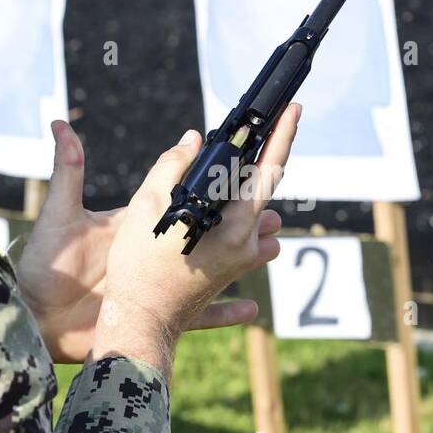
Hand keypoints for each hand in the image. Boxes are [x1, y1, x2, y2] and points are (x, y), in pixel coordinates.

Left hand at [16, 118, 275, 363]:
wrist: (37, 321)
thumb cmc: (43, 268)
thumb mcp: (60, 215)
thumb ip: (67, 168)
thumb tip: (58, 121)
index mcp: (136, 225)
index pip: (181, 199)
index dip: (208, 185)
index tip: (234, 165)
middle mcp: (154, 252)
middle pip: (207, 234)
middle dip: (241, 223)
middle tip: (274, 211)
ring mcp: (159, 285)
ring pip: (212, 271)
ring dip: (242, 260)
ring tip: (273, 247)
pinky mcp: (155, 316)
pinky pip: (200, 317)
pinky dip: (226, 312)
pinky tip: (252, 309)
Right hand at [90, 102, 300, 369]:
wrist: (139, 323)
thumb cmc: (139, 268)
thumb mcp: (146, 208)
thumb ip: (171, 167)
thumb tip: (192, 139)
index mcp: (234, 223)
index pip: (269, 169)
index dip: (283, 135)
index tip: (294, 109)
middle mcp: (247, 244)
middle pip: (265, 192)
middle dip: (259, 163)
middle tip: (251, 140)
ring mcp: (243, 264)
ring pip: (260, 222)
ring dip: (250, 201)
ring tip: (227, 186)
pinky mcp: (232, 278)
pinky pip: (250, 248)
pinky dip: (243, 230)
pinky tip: (223, 222)